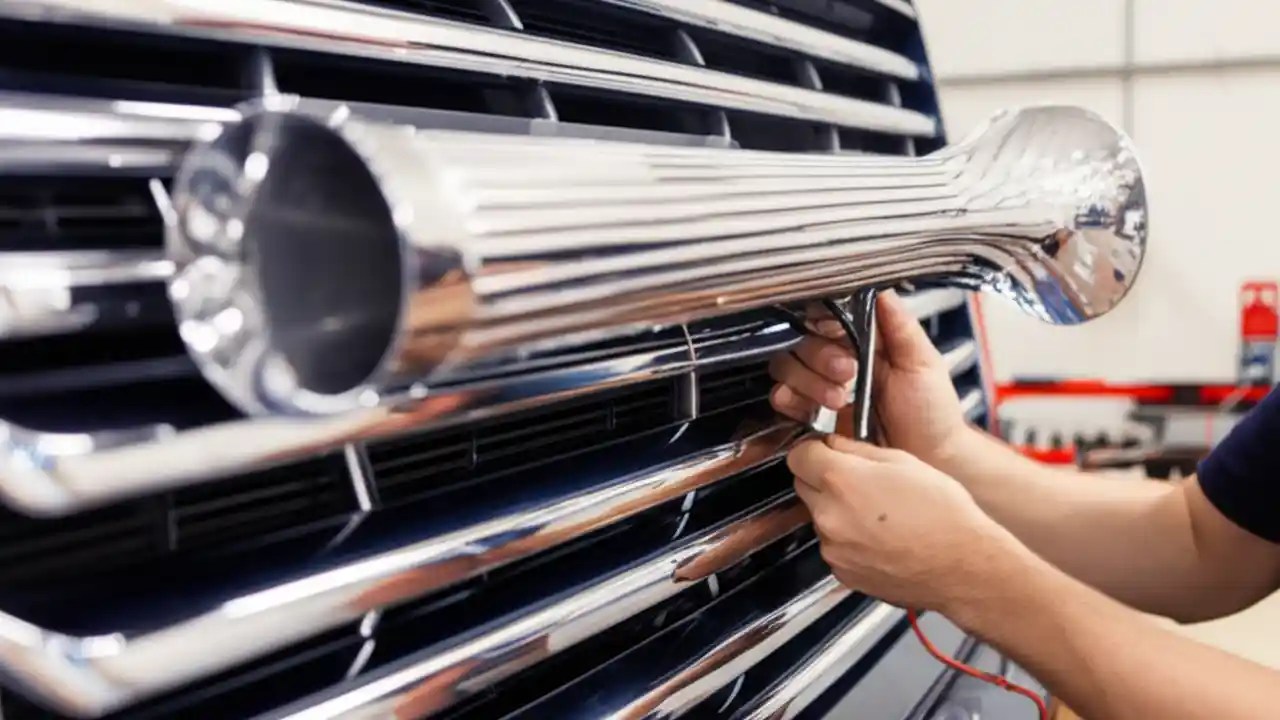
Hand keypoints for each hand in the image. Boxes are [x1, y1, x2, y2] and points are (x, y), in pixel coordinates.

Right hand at [768, 290, 969, 469]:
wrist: (930, 463)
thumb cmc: (933, 415)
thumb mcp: (923, 364)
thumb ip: (901, 327)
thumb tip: (881, 290)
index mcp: (863, 342)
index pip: (825, 318)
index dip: (825, 326)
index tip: (842, 341)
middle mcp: (838, 361)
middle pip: (800, 341)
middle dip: (818, 357)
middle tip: (847, 373)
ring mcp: (822, 388)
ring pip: (787, 367)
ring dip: (806, 381)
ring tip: (837, 399)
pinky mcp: (813, 418)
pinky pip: (785, 401)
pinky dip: (788, 400)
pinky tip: (806, 407)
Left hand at [788, 435, 1020, 613]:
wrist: (963, 567)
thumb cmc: (944, 515)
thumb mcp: (904, 462)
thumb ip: (858, 449)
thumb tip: (835, 444)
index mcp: (842, 481)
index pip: (798, 455)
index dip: (814, 449)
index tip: (826, 451)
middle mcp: (830, 515)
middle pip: (804, 485)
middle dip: (825, 479)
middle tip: (861, 482)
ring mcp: (834, 548)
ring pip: (820, 517)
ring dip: (839, 512)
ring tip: (881, 515)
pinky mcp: (842, 572)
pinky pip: (834, 546)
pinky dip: (849, 541)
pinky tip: (881, 538)